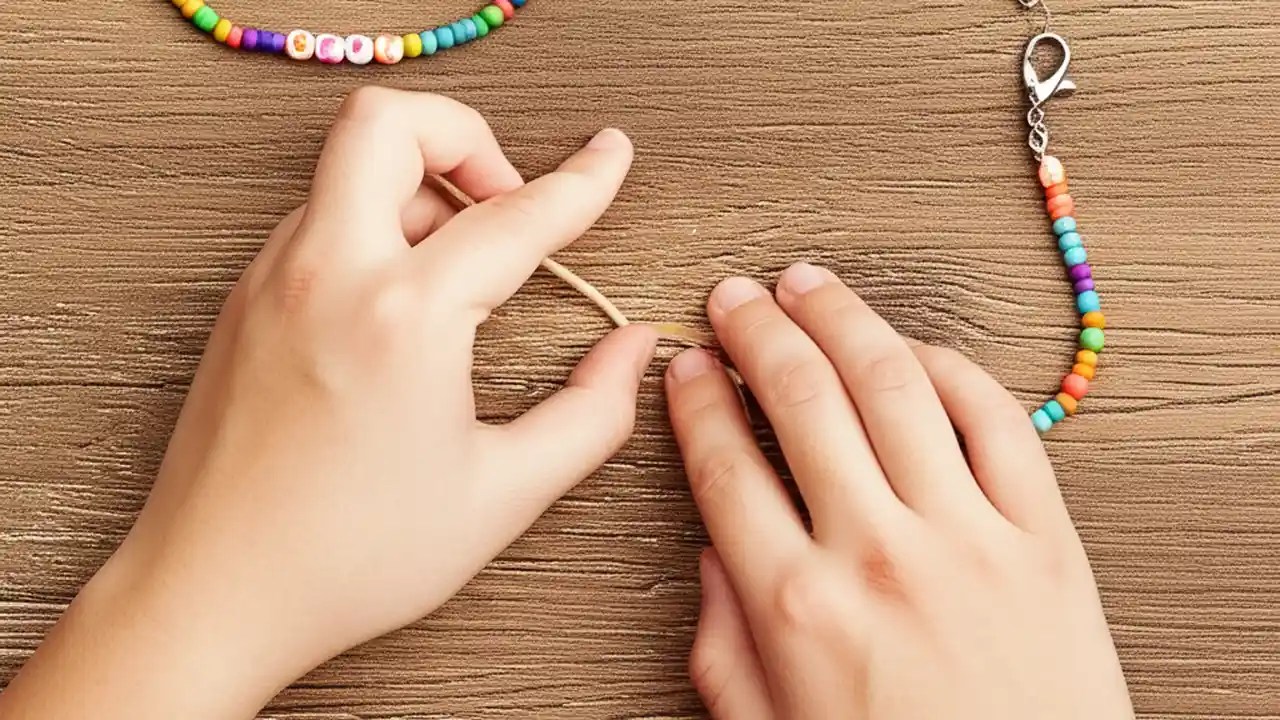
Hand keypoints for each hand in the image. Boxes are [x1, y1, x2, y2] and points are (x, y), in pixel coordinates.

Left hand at [0, 87, 655, 718]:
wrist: (212, 595)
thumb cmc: (346, 557)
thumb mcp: (500, 495)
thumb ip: (589, 414)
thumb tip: (629, 351)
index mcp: (403, 318)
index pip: (515, 216)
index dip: (582, 181)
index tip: (608, 158)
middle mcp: (326, 276)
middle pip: (389, 123)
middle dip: (465, 135)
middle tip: (506, 198)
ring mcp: (272, 282)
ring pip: (346, 166)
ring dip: (417, 184)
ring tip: (462, 260)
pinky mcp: (244, 303)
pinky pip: (316, 218)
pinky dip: (372, 222)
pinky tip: (404, 295)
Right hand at [666, 263, 1132, 718]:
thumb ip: (723, 638)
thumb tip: (712, 551)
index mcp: (797, 607)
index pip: (724, 463)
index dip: (695, 398)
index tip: (687, 366)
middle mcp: (877, 555)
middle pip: (800, 397)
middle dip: (755, 330)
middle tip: (736, 299)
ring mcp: (966, 537)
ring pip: (891, 384)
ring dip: (839, 318)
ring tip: (808, 287)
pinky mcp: (1042, 538)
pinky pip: (995, 419)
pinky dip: (948, 366)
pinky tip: (910, 346)